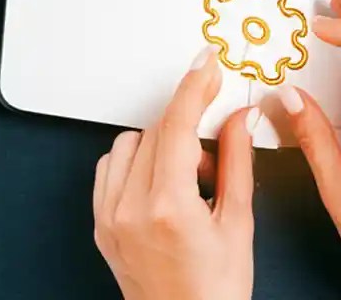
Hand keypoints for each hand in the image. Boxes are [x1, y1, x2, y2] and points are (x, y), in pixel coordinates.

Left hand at [93, 47, 257, 299]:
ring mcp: (110, 216)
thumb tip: (240, 117)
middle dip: (190, 124)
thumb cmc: (216, 291)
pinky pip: (111, 168)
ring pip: (131, 144)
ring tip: (191, 180)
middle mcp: (131, 208)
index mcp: (169, 207)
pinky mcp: (101, 223)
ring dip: (162, 146)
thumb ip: (237, 162)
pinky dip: (136, 164)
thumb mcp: (238, 224)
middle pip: (157, 131)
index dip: (194, 86)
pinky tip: (162, 185)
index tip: (205, 64)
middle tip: (218, 146)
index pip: (179, 125)